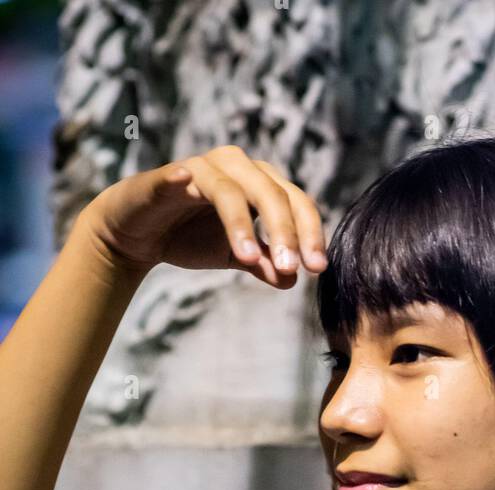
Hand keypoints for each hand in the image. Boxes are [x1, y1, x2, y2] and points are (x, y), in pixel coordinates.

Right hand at [78, 144, 328, 286]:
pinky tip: (184, 182)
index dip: (310, 234)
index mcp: (260, 183)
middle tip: (292, 267)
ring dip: (241, 224)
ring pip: (230, 191)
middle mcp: (236, 167)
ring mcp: (201, 168)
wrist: (140, 235)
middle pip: (271, 194)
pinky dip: (180, 177)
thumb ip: (265, 263)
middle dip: (284, 232)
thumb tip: (293, 280)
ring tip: (247, 258)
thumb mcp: (235, 255)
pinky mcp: (167, 175)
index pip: (296, 203)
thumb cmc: (191, 237)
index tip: (318, 269)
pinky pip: (177, 175)